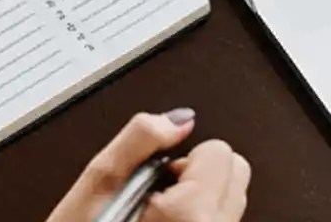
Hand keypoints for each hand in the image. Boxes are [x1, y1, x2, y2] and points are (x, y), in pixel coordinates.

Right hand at [47, 109, 250, 221]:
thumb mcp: (93, 190)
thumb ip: (138, 140)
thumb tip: (175, 120)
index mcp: (190, 217)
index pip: (220, 151)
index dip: (181, 157)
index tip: (155, 177)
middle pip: (237, 173)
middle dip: (198, 173)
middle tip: (155, 196)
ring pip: (230, 202)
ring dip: (198, 200)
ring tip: (155, 219)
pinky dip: (197, 221)